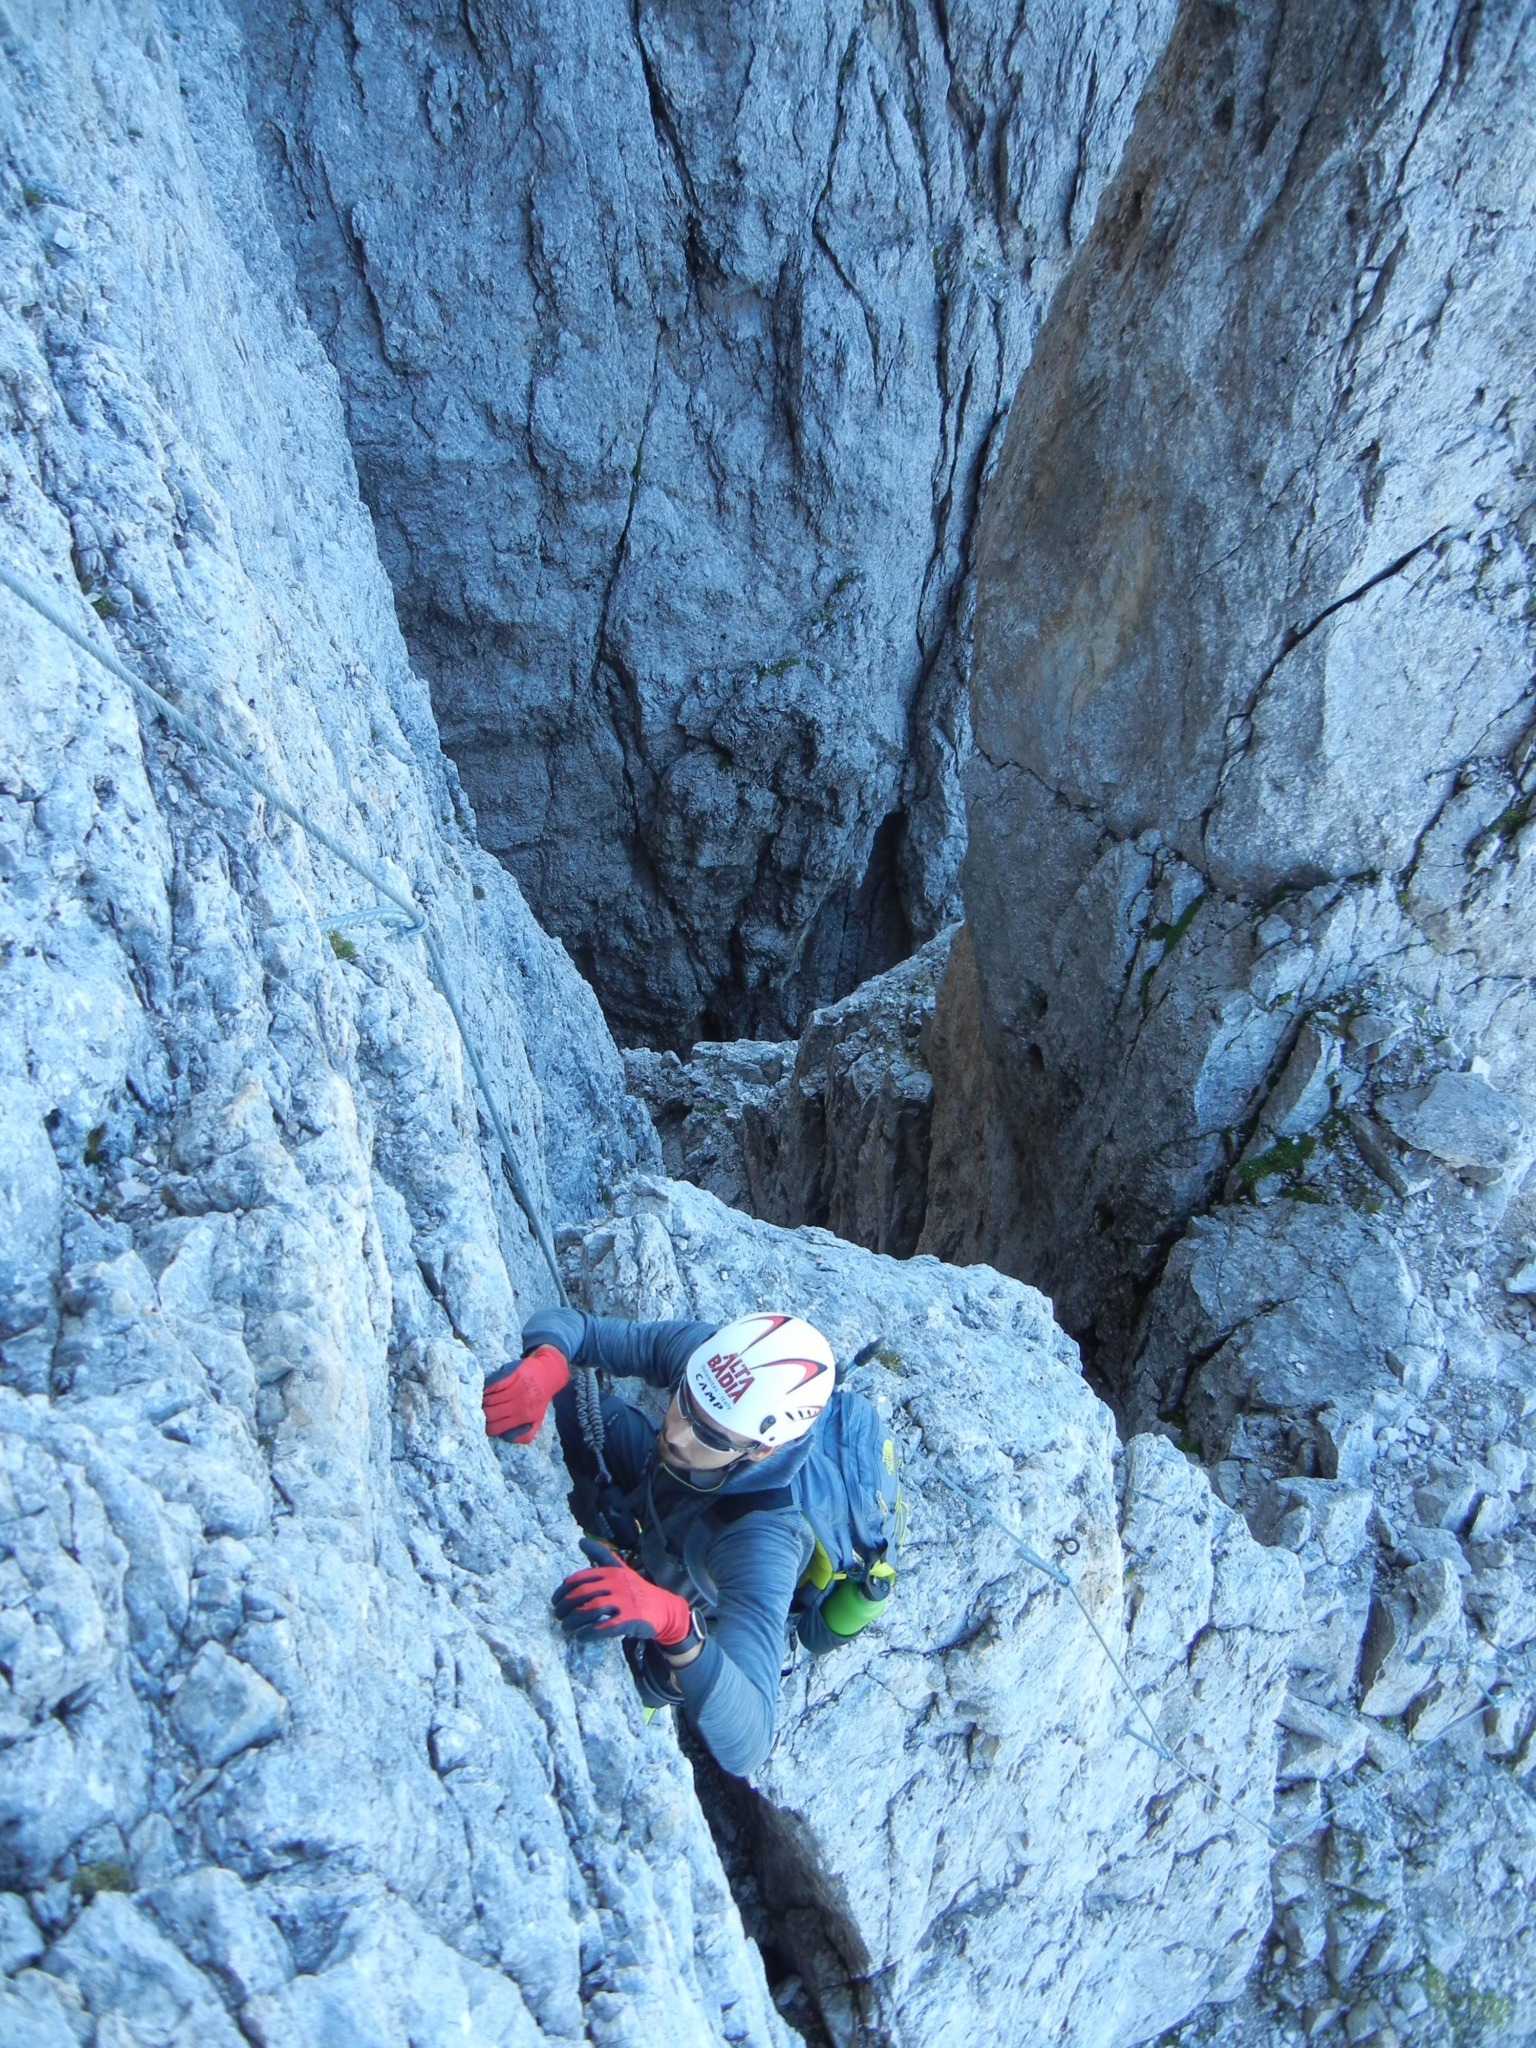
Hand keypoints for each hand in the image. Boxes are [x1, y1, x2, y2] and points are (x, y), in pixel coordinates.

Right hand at [482, 1344, 569, 1441]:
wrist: (549, 1374)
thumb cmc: (539, 1399)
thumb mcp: (537, 1421)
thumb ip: (523, 1434)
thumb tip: (505, 1437)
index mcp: (523, 1418)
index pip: (496, 1428)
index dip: (486, 1428)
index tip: (482, 1424)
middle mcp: (519, 1404)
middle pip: (490, 1414)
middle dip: (481, 1414)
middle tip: (477, 1412)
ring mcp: (516, 1389)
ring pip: (490, 1399)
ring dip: (482, 1401)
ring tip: (479, 1401)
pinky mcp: (514, 1376)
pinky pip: (494, 1384)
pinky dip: (486, 1388)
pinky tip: (484, 1389)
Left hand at [551, 1538, 692, 1647]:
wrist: (664, 1609)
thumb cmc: (636, 1590)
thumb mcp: (620, 1569)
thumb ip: (601, 1555)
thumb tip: (581, 1540)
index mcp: (611, 1571)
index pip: (580, 1578)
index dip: (563, 1591)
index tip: (555, 1601)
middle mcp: (617, 1584)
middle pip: (582, 1594)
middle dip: (565, 1606)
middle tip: (558, 1616)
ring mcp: (624, 1602)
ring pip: (591, 1609)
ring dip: (574, 1620)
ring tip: (566, 1627)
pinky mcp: (630, 1620)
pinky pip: (604, 1627)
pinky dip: (589, 1633)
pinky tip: (581, 1637)